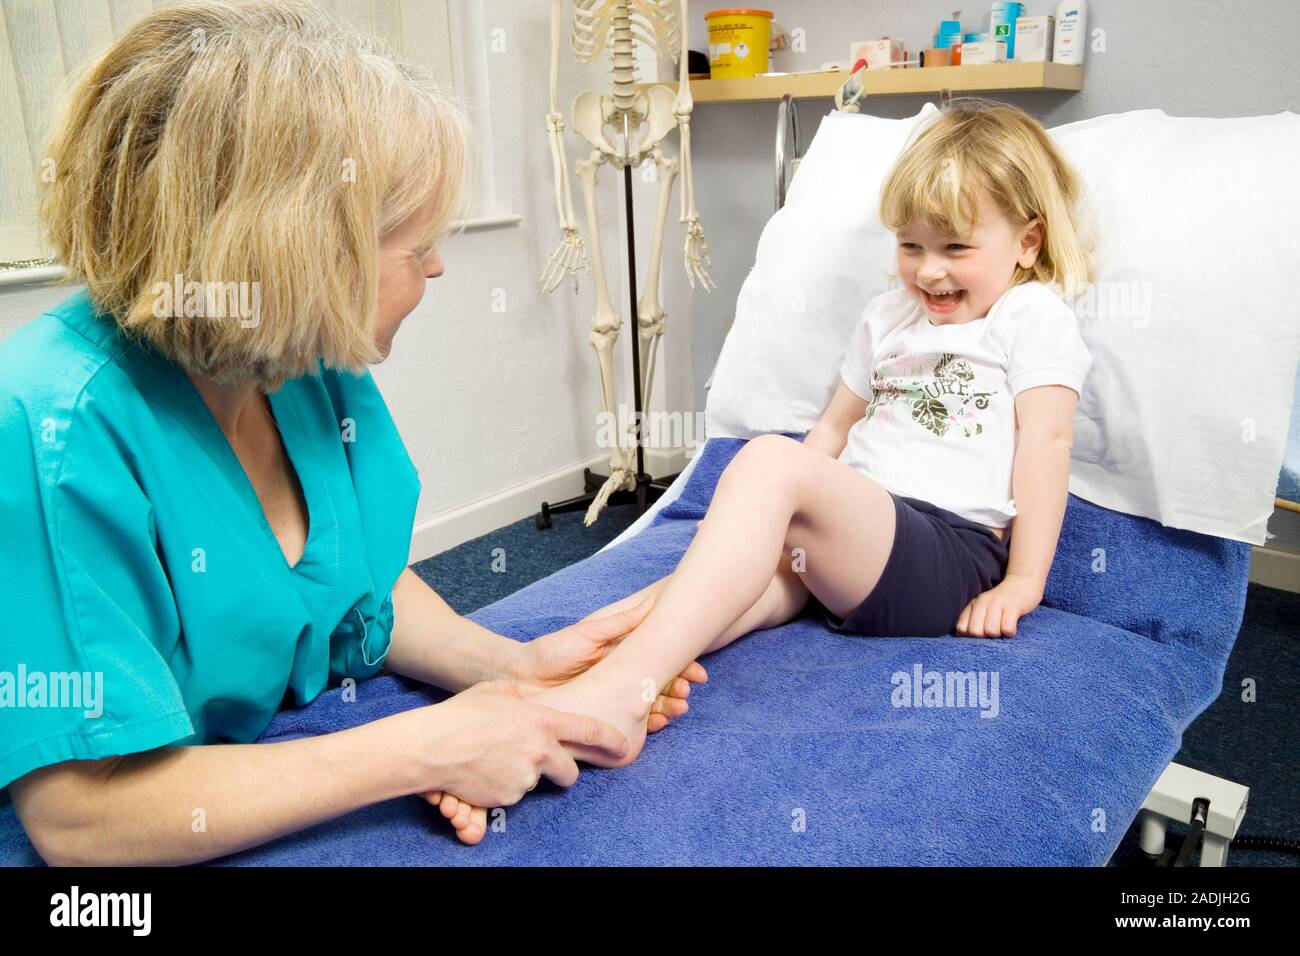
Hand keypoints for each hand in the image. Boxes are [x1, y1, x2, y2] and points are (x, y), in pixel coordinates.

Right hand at [402, 680, 628, 844]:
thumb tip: (525, 700)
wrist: (431, 747)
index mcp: (542, 721)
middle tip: (541, 762)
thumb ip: (520, 698)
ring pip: (537, 782)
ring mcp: (524, 777)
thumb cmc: (461, 714)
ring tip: (496, 760)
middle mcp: (540, 751)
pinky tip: (484, 772)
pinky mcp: (508, 798)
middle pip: (569, 772)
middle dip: (561, 771)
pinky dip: (504, 787)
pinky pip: (514, 795)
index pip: (590, 732)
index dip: (611, 742)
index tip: (624, 747)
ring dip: (524, 775)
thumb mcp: (496, 692)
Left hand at [508, 597, 707, 732]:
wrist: (520, 680)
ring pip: (649, 703)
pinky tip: (659, 723)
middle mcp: (621, 675)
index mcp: (621, 653)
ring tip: (677, 710)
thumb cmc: (551, 652)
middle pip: (659, 683)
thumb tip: (652, 602)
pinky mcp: (604, 716)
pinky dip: (648, 723)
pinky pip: (632, 721)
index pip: (659, 659)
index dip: (682, 666)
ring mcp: (614, 697)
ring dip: (667, 707)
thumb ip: (620, 623)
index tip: (698, 673)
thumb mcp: (587, 634)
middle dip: (679, 689)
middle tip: (687, 694)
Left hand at [955, 574, 1043, 637]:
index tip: (981, 635)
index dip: (970, 637)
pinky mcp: (1013, 606)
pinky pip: (1008, 628)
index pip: (961, 628)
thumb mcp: (985, 608)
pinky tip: (1012, 627)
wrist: (1023, 583)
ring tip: (1003, 628)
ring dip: (999, 635)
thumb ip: (974, 620)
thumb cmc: (1002, 602)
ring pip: (991, 630)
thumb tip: (966, 638)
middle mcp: (983, 601)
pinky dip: (1010, 632)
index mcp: (974, 604)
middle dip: (985, 637)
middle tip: (994, 631)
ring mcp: (998, 602)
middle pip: (975, 632)